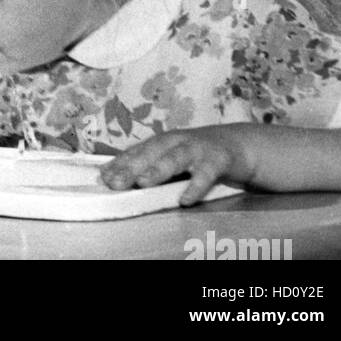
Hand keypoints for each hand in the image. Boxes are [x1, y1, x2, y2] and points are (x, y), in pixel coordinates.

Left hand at [102, 125, 258, 205]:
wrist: (238, 145)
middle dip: (131, 166)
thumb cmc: (198, 154)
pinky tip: (185, 199)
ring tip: (143, 182)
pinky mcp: (218, 160)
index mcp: (163, 141)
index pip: (137, 151)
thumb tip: (121, 178)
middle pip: (151, 152)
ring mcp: (197, 148)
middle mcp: (177, 141)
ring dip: (158, 169)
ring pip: (175, 158)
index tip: (102, 177)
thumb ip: (153, 165)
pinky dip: (195, 186)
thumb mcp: (174, 155)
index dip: (119, 163)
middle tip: (114, 181)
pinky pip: (206, 174)